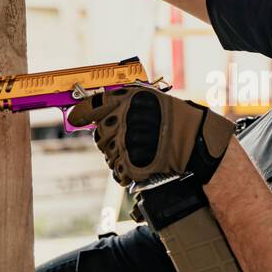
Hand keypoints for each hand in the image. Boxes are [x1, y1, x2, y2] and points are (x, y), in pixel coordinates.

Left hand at [68, 84, 233, 186]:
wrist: (196, 142)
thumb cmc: (176, 118)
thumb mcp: (148, 99)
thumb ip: (122, 102)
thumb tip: (92, 107)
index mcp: (126, 100)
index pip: (92, 105)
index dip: (81, 112)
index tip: (76, 116)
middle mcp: (122, 120)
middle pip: (99, 135)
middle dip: (108, 139)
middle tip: (124, 139)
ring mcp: (125, 143)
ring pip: (108, 155)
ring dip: (119, 156)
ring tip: (138, 153)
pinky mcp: (131, 164)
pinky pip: (119, 171)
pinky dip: (126, 171)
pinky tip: (138, 165)